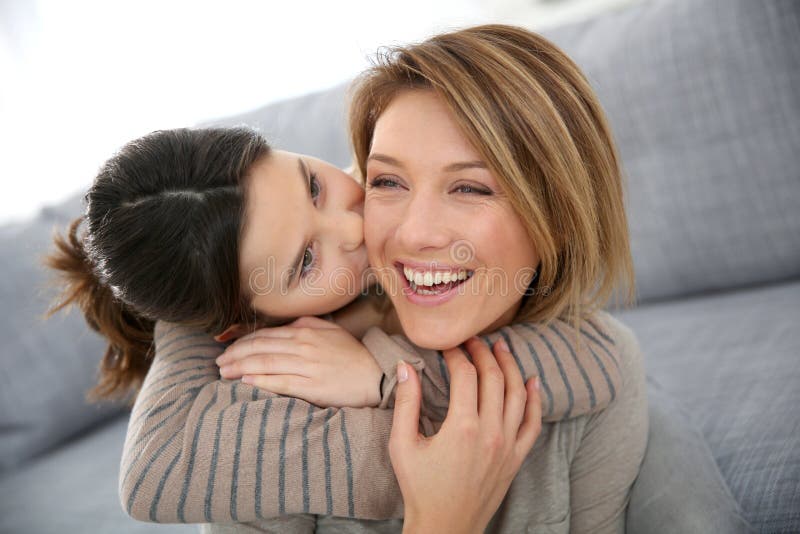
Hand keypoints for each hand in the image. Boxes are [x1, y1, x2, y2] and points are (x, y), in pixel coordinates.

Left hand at [215, 316, 383, 407]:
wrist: (375, 375)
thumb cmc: (352, 354)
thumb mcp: (330, 330)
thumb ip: (305, 324)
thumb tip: (284, 325)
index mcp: (305, 331)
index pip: (265, 335)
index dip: (242, 342)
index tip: (227, 348)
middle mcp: (303, 346)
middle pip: (260, 348)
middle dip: (234, 355)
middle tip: (218, 363)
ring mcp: (307, 366)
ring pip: (265, 364)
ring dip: (240, 367)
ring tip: (223, 372)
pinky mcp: (312, 385)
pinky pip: (280, 382)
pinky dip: (260, 381)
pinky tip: (244, 381)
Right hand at [390, 337, 541, 533]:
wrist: (444, 528)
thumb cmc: (420, 488)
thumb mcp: (402, 444)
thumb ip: (406, 403)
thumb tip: (406, 367)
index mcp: (463, 427)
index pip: (466, 374)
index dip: (457, 353)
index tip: (447, 345)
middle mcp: (491, 433)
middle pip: (494, 378)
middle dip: (484, 352)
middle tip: (473, 340)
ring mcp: (508, 446)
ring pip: (518, 395)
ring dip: (511, 367)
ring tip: (502, 347)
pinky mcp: (516, 458)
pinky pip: (533, 423)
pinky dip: (536, 399)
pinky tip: (532, 382)